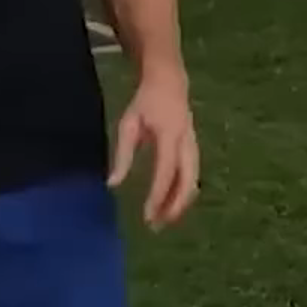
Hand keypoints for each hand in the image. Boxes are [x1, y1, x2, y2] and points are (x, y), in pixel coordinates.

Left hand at [108, 68, 198, 228]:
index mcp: (169, 136)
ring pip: (193, 181)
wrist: (170, 80)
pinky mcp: (194, 147)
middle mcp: (186, 143)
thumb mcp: (129, 125)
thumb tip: (113, 184)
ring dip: (180, 203)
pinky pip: (192, 174)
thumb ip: (123, 155)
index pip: (165, 173)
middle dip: (174, 207)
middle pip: (187, 182)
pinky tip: (170, 203)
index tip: (146, 216)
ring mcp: (194, 145)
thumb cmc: (145, 102)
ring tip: (163, 220)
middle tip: (157, 225)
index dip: (157, 196)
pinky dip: (183, 192)